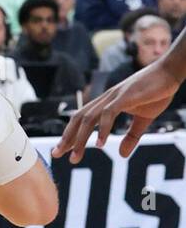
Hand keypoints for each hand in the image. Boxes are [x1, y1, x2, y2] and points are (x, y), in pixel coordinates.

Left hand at [54, 61, 178, 161]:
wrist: (170, 71)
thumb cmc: (157, 91)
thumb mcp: (144, 119)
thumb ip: (132, 136)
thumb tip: (122, 155)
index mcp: (107, 103)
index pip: (82, 120)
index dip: (70, 135)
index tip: (61, 151)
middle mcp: (106, 99)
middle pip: (79, 119)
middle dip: (67, 138)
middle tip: (56, 154)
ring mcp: (114, 96)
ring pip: (89, 118)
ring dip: (81, 138)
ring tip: (75, 156)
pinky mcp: (125, 96)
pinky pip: (109, 114)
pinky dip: (103, 129)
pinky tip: (100, 144)